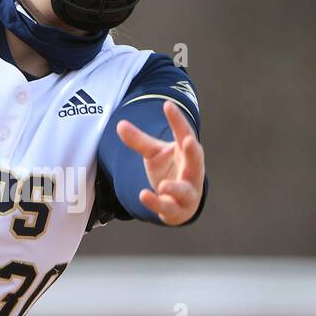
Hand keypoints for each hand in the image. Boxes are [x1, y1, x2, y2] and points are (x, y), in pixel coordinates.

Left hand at [116, 100, 205, 225]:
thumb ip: (139, 141)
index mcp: (187, 153)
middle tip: (189, 140)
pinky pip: (168, 208)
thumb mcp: (153, 154)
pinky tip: (144, 196)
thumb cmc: (170, 171)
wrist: (180, 203)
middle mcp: (192, 172)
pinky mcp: (178, 210)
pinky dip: (156, 203)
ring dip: (176, 188)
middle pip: (196, 161)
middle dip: (194, 152)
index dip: (178, 120)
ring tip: (164, 185)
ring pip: (185, 191)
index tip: (168, 105)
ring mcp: (188, 192)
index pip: (185, 134)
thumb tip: (119, 124)